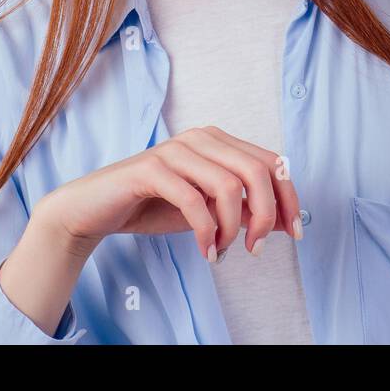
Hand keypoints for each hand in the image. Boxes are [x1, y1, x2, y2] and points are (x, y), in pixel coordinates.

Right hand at [30, 126, 302, 263]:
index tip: (293, 232)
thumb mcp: (208, 210)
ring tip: (224, 251)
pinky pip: (193, 200)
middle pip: (257, 170)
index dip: (289, 197)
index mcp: (218, 141)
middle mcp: (200, 137)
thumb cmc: (154, 206)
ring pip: (229, 185)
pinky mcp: (151, 169)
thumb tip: (284, 221)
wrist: (95, 209)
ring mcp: (175, 150)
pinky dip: (206, 231)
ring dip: (233, 227)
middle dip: (266, 214)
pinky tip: (206, 252)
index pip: (271, 161)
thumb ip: (243, 209)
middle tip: (255, 248)